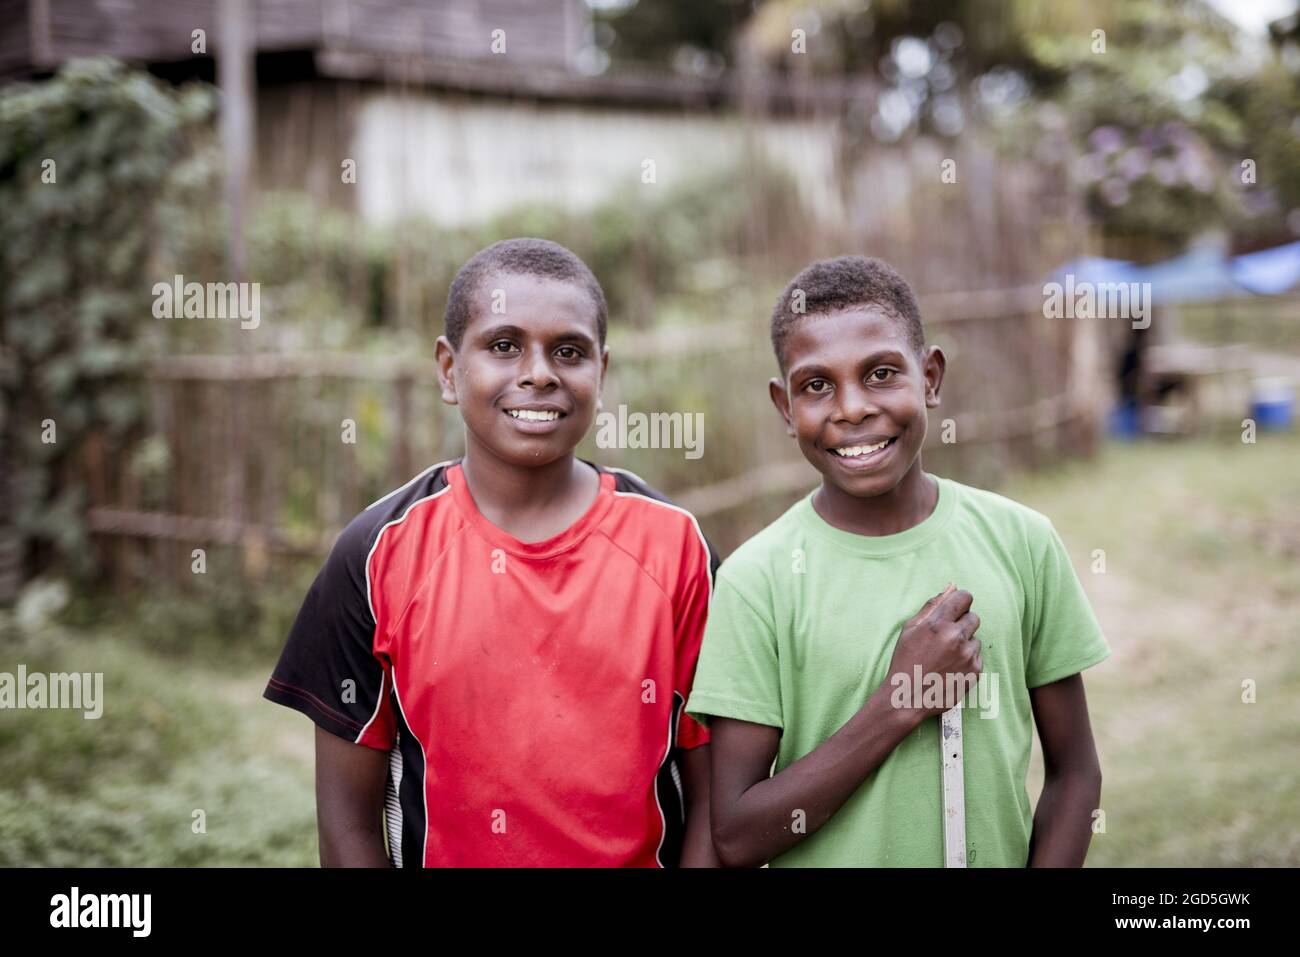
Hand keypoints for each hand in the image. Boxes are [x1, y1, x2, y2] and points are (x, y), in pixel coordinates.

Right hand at [886, 584, 981, 719]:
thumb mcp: (910, 629)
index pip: (964, 597)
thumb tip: (950, 587)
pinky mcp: (975, 672)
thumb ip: (931, 606)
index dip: (960, 601)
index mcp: (938, 624)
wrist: (908, 697)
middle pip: (973, 617)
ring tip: (945, 657)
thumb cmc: (905, 660)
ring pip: (975, 639)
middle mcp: (956, 637)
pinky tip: (950, 668)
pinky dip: (967, 661)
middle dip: (962, 623)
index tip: (956, 608)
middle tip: (946, 637)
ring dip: (964, 644)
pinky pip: (977, 657)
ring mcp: (968, 656)